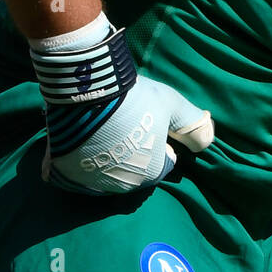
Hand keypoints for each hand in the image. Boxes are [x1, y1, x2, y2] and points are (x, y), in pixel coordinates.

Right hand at [31, 16, 213, 194]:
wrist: (88, 85)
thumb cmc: (135, 97)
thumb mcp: (172, 105)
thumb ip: (193, 124)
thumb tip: (206, 142)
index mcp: (150, 174)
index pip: (162, 164)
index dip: (160, 143)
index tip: (149, 125)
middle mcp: (120, 186)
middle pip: (133, 173)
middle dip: (133, 155)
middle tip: (125, 126)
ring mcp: (89, 182)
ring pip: (103, 175)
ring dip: (105, 160)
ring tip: (103, 130)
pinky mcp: (64, 173)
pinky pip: (72, 176)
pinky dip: (76, 166)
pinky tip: (79, 145)